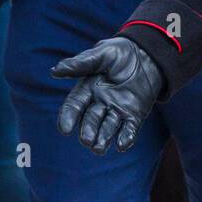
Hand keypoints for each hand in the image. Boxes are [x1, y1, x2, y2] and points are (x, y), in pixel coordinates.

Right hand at [51, 36, 163, 154]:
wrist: (147, 54)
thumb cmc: (120, 52)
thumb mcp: (101, 54)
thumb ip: (81, 64)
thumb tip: (54, 71)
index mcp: (88, 88)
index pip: (75, 105)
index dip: (68, 117)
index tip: (64, 129)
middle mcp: (100, 102)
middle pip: (91, 119)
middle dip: (88, 130)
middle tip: (87, 141)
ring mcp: (117, 110)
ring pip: (108, 128)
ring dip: (104, 139)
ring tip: (99, 149)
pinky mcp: (134, 115)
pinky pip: (129, 128)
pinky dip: (126, 137)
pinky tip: (123, 145)